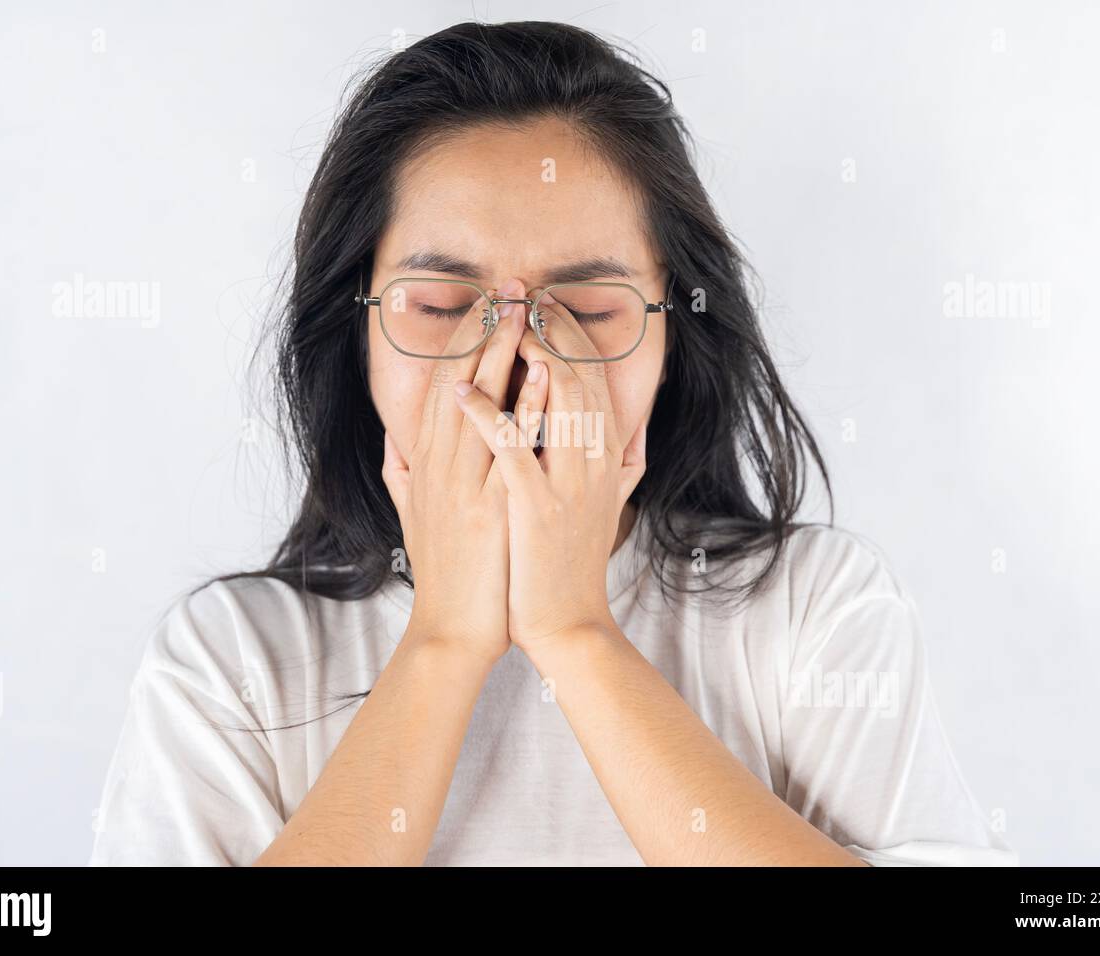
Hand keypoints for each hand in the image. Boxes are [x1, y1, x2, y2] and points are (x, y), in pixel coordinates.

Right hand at [381, 280, 528, 665]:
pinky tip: (541, 374)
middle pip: (459, 382)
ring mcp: (462, 485)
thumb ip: (401, 471)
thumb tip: (394, 436)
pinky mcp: (488, 508)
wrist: (450, 630)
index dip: (465, 341)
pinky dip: (524, 407)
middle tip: (510, 287)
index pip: (443, 386)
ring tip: (525, 310)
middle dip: (485, 330)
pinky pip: (508, 448)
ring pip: (480, 404)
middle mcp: (439, 466)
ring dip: (503, 353)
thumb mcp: (411, 515)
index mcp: (425, 464)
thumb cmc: (442, 573)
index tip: (487, 304)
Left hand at [451, 290, 646, 651]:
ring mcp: (566, 482)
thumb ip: (624, 464)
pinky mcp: (534, 506)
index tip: (545, 306)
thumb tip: (636, 430)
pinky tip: (463, 390)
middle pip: (576, 375)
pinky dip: (487, 415)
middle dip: (549, 329)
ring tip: (497, 321)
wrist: (567, 622)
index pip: (593, 378)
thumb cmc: (575, 563)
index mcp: (607, 457)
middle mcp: (594, 461)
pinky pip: (511, 448)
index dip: (570, 336)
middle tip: (519, 296)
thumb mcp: (612, 506)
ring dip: (522, 354)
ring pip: (551, 398)